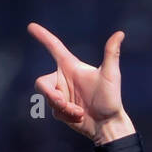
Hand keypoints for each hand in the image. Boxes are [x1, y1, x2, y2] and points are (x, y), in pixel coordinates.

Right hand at [27, 22, 133, 142]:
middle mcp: (63, 79)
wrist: (108, 124)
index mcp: (71, 66)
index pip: (54, 47)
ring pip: (48, 98)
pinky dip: (67, 115)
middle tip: (62, 103)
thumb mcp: (111, 75)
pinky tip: (79, 116)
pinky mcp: (61, 109)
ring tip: (79, 112)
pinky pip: (55, 111)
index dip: (43, 36)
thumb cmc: (111, 99)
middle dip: (49, 94)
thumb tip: (120, 33)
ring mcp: (61, 94)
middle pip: (41, 82)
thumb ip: (111, 54)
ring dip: (63, 107)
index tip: (31, 27)